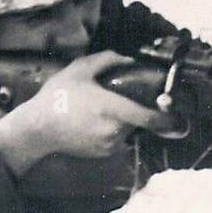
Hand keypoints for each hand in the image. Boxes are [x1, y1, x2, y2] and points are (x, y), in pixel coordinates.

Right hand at [0, 51, 177, 176]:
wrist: (36, 129)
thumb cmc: (57, 97)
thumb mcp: (79, 70)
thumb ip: (107, 60)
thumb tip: (129, 59)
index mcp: (113, 109)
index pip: (151, 117)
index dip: (166, 115)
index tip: (175, 109)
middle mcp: (115, 130)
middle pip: (140, 120)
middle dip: (138, 109)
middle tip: (122, 98)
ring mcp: (109, 145)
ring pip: (129, 130)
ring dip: (124, 120)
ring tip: (102, 109)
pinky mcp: (102, 154)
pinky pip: (118, 140)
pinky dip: (114, 130)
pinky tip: (94, 122)